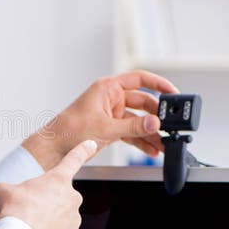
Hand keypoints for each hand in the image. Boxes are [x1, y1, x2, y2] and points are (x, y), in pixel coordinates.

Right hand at [0, 140, 97, 228]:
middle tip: (28, 210)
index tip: (91, 144)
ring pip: (61, 217)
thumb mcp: (2, 190)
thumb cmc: (12, 211)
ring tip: (29, 226)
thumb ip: (10, 188)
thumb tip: (7, 196)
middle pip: (59, 196)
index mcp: (57, 180)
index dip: (82, 150)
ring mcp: (74, 219)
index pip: (73, 160)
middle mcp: (71, 198)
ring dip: (48, 220)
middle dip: (46, 202)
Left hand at [22, 70, 177, 169]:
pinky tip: (153, 149)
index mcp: (108, 88)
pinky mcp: (110, 128)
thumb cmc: (69, 130)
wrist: (54, 148)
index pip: (140, 79)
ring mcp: (111, 113)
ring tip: (164, 144)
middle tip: (170, 127)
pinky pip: (131, 132)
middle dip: (157, 116)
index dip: (159, 84)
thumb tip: (155, 123)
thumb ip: (133, 127)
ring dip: (151, 133)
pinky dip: (141, 141)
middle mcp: (111, 98)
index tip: (174, 93)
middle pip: (143, 102)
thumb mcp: (105, 128)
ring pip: (138, 120)